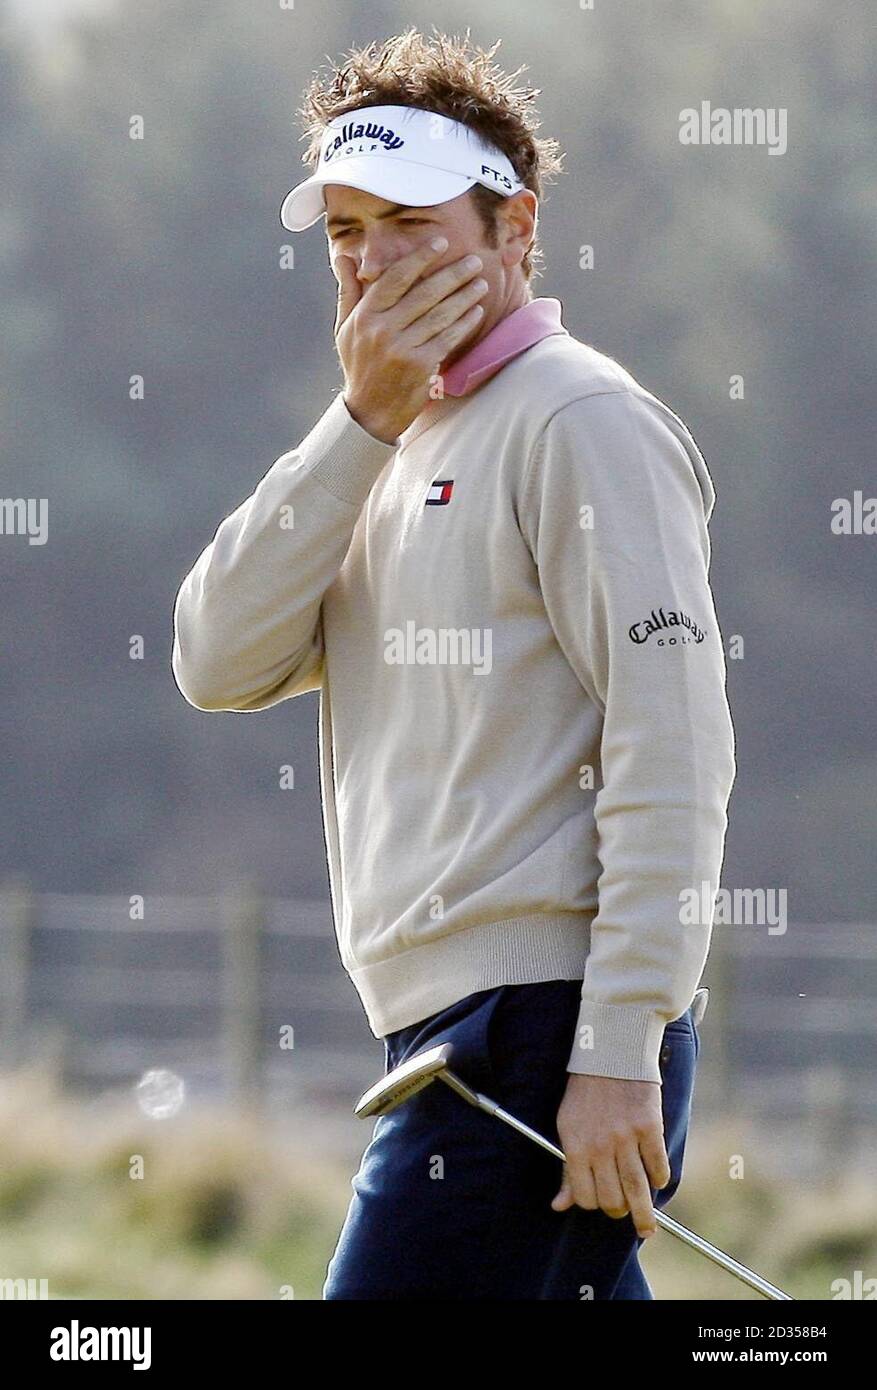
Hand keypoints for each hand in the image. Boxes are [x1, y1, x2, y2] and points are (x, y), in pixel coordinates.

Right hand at [333, 237, 488, 443]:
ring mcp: (402, 349)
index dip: (420, 258)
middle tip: (473, 261)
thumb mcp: (345, 328)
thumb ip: (349, 290)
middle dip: (452, 274)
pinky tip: (476, 313)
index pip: (395, 278)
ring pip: (439, 315)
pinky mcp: (420, 366)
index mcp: (365, 315)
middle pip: (423, 293)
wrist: (369, 412)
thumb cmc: (359, 365)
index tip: (440, 243)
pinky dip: (464, 324)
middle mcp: (382, 329)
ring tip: (480, 284)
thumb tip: (343, 255)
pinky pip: (447, 339)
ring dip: (463, 297)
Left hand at [551, 1073, 670, 1238]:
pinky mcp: (650, 1128)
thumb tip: (559, 1205)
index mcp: (575, 1146)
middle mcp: (600, 1146)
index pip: (584, 1196)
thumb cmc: (585, 1094)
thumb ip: (567, 1170)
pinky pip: (658, 1166)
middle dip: (618, 1211)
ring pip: (637, 1189)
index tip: (598, 1200)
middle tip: (622, 1211)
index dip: (592, 1204)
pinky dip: (660, 1179)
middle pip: (612, 1199)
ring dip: (643, 1213)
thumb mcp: (567, 1127)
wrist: (611, 1055)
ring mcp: (627, 1137)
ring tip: (647, 1226)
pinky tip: (657, 1179)